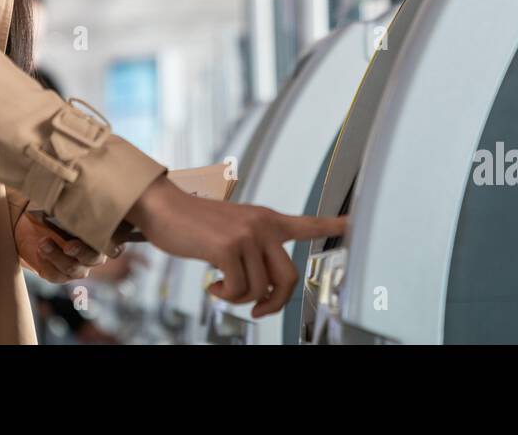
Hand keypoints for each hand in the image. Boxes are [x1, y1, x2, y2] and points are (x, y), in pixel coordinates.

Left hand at [14, 212, 119, 282]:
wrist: (30, 222)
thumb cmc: (55, 208)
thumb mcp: (65, 202)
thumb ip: (75, 202)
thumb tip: (81, 191)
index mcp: (101, 234)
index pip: (116, 243)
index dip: (112, 243)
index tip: (97, 234)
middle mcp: (94, 253)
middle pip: (95, 258)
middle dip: (81, 252)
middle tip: (68, 245)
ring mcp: (78, 266)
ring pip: (75, 269)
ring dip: (58, 257)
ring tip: (43, 243)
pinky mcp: (60, 274)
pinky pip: (56, 276)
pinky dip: (47, 264)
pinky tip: (39, 251)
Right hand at [124, 178, 346, 317]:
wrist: (164, 208)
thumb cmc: (194, 224)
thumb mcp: (233, 232)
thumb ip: (254, 253)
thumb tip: (263, 292)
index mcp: (267, 219)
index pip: (307, 224)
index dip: (332, 226)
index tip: (353, 222)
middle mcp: (263, 225)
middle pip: (289, 278)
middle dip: (275, 302)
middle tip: (258, 309)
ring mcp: (247, 234)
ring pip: (260, 289)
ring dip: (239, 298)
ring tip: (221, 286)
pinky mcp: (228, 247)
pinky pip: (237, 290)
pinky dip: (224, 295)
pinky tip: (211, 284)